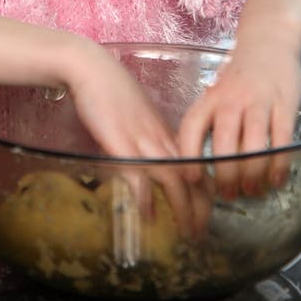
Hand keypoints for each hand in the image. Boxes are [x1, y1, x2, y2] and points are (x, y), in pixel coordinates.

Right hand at [66, 39, 213, 236]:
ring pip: (174, 179)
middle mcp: (160, 139)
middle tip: (200, 232)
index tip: (207, 212)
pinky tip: (148, 215)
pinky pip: (139, 176)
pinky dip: (146, 199)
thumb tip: (153, 158)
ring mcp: (142, 141)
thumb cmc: (113, 90)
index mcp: (166, 133)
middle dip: (201, 208)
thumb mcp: (140, 116)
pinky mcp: (119, 143)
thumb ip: (149, 137)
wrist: (93, 69)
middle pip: (193, 177)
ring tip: (185, 231)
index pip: (198, 166)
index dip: (206, 192)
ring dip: (183, 208)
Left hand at [176, 27, 300, 198]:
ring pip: (254, 144)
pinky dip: (279, 164)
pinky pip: (281, 139)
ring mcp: (259, 101)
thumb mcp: (215, 93)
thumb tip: (195, 162)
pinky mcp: (284, 104)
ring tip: (252, 191)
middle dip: (226, 175)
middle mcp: (231, 100)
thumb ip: (207, 121)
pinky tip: (276, 179)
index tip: (192, 180)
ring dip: (253, 174)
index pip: (192, 128)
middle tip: (228, 195)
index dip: (189, 156)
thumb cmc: (238, 76)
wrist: (268, 41)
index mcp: (210, 98)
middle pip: (225, 143)